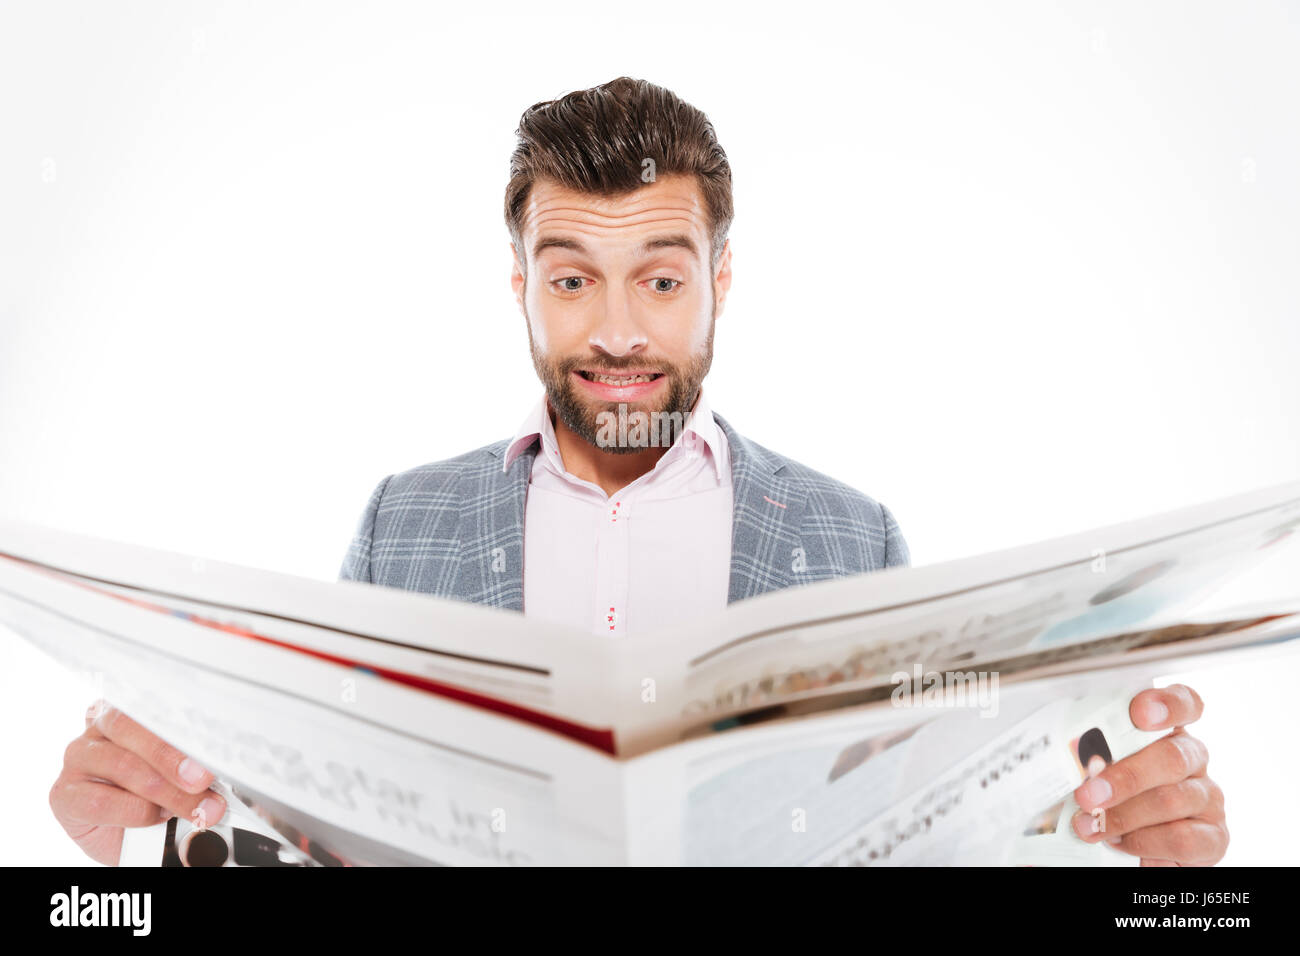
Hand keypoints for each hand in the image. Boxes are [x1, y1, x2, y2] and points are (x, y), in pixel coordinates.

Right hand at [48, 700, 226, 865]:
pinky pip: (101, 801)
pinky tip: (156, 817)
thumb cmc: (164, 792)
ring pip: (124, 765)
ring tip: (194, 808)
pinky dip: (135, 812)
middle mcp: (103, 725)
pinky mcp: (65, 794)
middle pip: (136, 727)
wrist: (138, 839)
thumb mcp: (187, 769)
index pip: (158, 702)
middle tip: (203, 779)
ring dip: (166, 791)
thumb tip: (219, 762)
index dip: (185, 720)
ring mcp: (80, 757)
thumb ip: (196, 759)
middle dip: (175, 757)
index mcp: (136, 707)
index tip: (211, 740)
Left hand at [1071, 684, 1227, 865]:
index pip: (1185, 703)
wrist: (1131, 847)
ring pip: (1171, 800)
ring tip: (1089, 827)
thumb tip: (1056, 754)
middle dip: (1124, 777)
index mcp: (1167, 731)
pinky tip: (1120, 843)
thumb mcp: (1095, 767)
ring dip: (1123, 816)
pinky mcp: (1214, 837)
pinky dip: (1144, 843)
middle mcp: (1193, 759)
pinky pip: (1182, 839)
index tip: (1140, 712)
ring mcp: (1208, 798)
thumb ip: (1090, 754)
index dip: (1168, 704)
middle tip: (1086, 795)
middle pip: (1171, 757)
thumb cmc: (1107, 795)